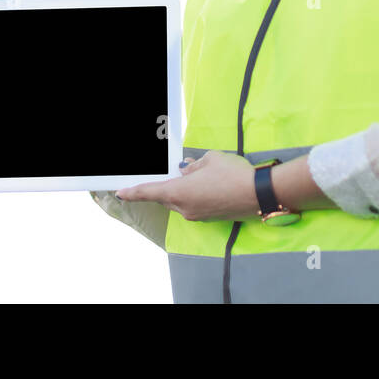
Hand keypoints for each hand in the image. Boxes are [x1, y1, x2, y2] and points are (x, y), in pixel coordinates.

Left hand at [116, 151, 262, 221]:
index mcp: (178, 192)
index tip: (121, 193)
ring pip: (181, 202)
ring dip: (184, 190)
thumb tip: (186, 169)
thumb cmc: (231, 173)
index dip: (133, 192)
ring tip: (199, 175)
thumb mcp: (210, 159)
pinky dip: (195, 196)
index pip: (149, 192)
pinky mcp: (209, 219)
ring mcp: (197, 216)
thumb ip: (193, 165)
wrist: (258, 194)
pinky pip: (194, 206)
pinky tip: (209, 186)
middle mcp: (184, 208)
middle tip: (175, 173)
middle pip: (166, 197)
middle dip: (167, 186)